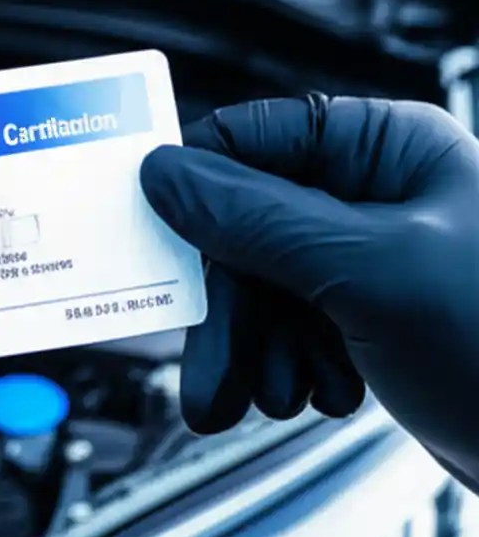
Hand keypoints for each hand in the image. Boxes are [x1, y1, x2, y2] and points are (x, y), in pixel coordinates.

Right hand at [139, 94, 478, 489]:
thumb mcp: (369, 271)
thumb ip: (255, 218)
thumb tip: (164, 174)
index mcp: (385, 148)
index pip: (250, 140)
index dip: (194, 191)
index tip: (151, 239)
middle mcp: (373, 194)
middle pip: (245, 229)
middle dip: (229, 309)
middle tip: (211, 369)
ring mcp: (370, 257)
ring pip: (261, 287)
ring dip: (258, 349)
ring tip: (279, 396)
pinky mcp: (369, 315)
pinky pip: (292, 328)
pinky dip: (292, 368)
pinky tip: (322, 395)